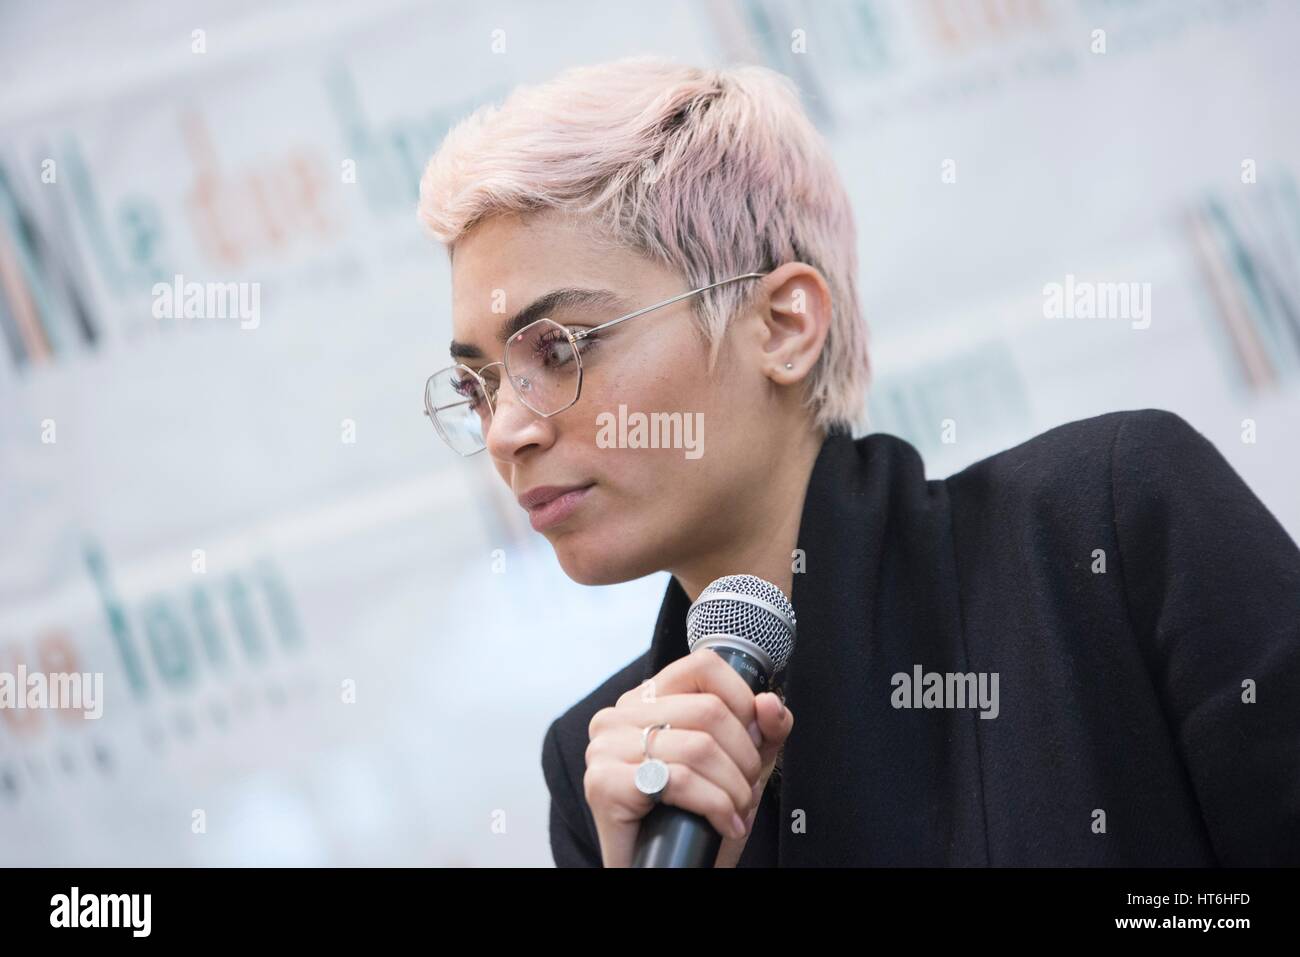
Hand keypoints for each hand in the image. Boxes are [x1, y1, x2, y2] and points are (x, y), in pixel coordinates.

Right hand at [583, 647, 794, 866]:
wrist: (669, 872)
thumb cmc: (698, 819)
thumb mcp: (740, 766)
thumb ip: (762, 730)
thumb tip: (770, 703)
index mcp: (645, 700)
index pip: (704, 666)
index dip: (742, 700)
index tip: (752, 739)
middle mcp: (618, 716)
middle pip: (709, 710)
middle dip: (744, 758)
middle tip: (745, 790)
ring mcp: (605, 748)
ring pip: (698, 747)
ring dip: (734, 788)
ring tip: (736, 811)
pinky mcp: (603, 784)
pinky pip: (679, 781)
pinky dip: (715, 806)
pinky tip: (722, 824)